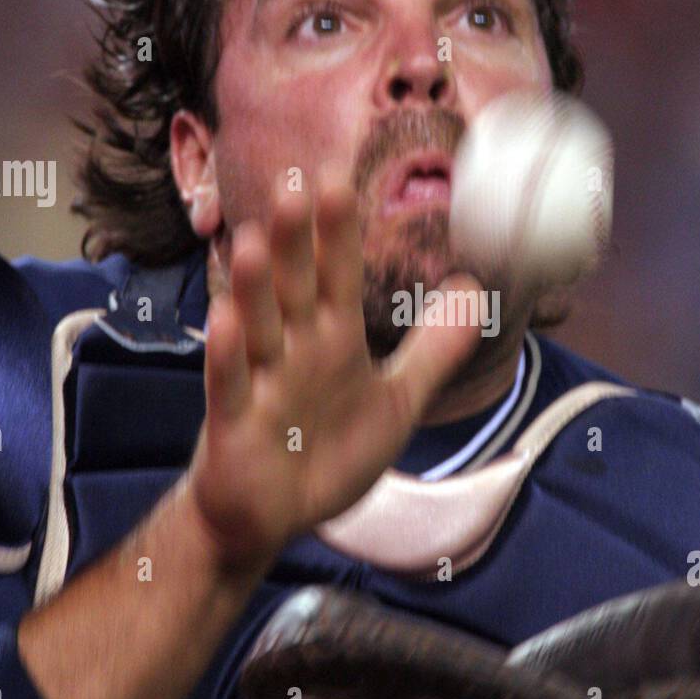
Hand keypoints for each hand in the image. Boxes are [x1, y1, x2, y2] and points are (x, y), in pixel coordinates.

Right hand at [187, 168, 483, 574]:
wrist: (272, 518)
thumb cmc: (326, 455)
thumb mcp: (397, 402)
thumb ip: (434, 349)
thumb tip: (476, 288)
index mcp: (332, 341)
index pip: (337, 277)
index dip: (338, 233)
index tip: (339, 180)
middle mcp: (293, 352)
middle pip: (294, 289)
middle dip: (294, 242)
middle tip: (294, 186)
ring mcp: (260, 385)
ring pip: (257, 328)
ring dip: (255, 288)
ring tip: (252, 240)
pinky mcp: (234, 426)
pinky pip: (229, 386)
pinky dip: (226, 357)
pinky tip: (224, 320)